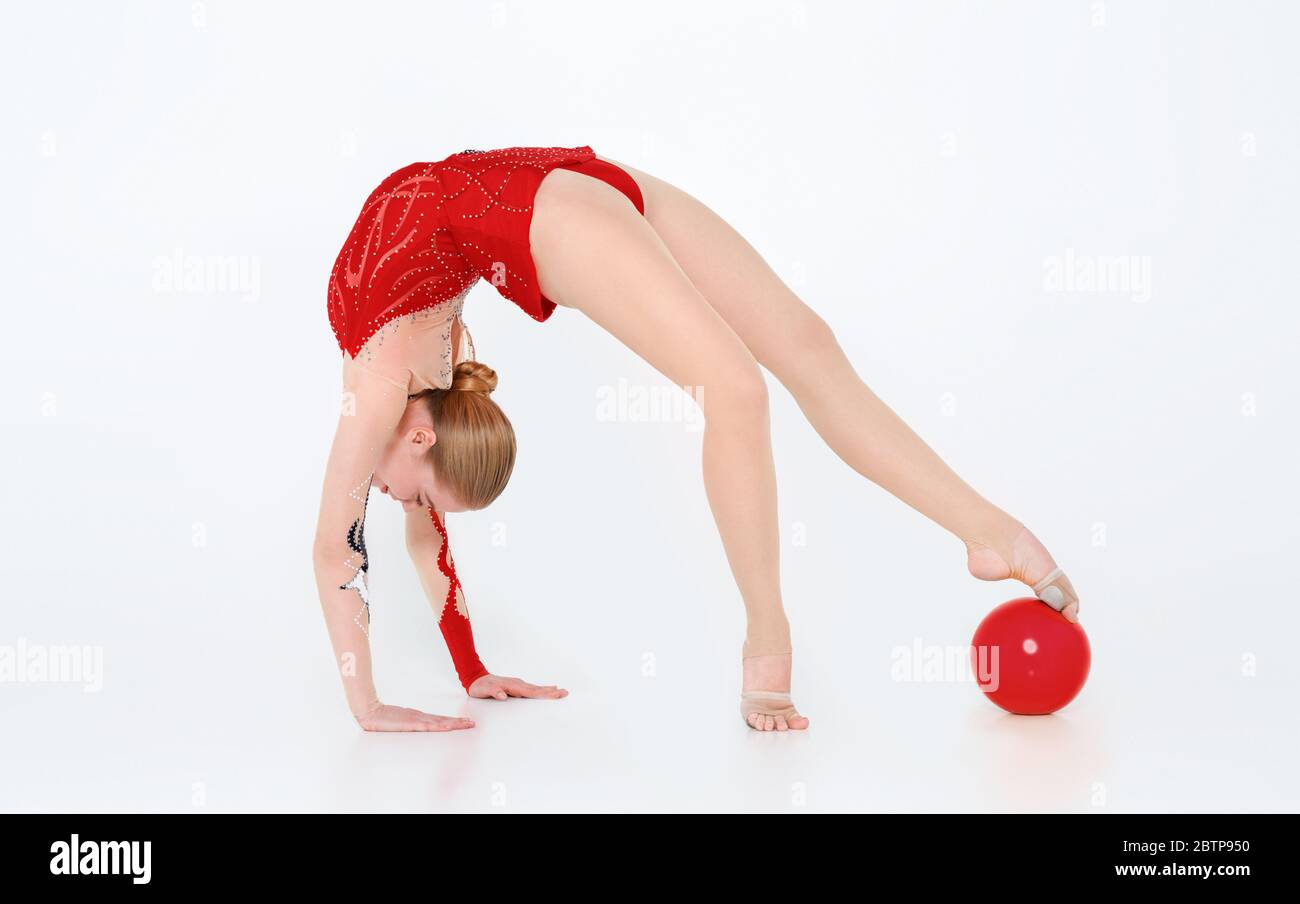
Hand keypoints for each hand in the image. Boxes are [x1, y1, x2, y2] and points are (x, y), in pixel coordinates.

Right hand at [354, 703, 474, 731]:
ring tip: (466, 725)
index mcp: (419, 717)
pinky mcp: (410, 724)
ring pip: (439, 723)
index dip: (453, 721)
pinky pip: (427, 726)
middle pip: (443, 720)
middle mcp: (420, 717)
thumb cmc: (383, 717)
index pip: (439, 720)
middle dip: (458, 722)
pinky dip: (439, 726)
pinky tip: (447, 727)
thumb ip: (409, 723)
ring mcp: (416, 720)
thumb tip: (418, 726)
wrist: (369, 712)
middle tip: (472, 724)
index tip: (465, 722)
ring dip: (453, 724)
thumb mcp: (399, 721)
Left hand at [468, 674, 568, 700]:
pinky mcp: (516, 688)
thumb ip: (494, 692)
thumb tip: (503, 695)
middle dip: (551, 692)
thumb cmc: (480, 686)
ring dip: (548, 691)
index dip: (544, 693)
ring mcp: (518, 685)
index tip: (556, 693)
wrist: (475, 678)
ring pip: (536, 689)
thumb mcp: (485, 690)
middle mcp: (518, 684)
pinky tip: (546, 690)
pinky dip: (541, 690)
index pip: (532, 691)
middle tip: (565, 692)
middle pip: (537, 689)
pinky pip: (531, 690)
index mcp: (513, 686)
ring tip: (560, 691)